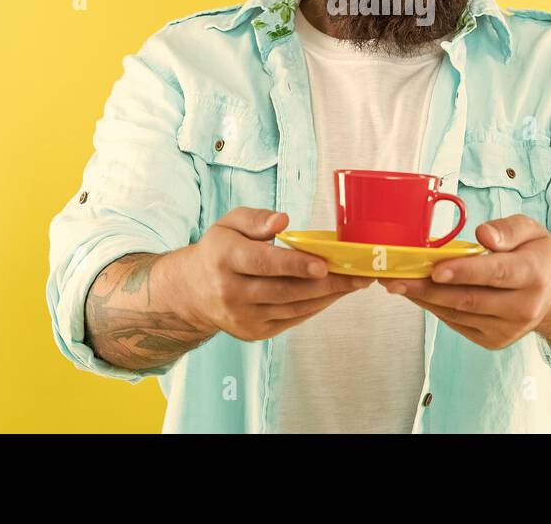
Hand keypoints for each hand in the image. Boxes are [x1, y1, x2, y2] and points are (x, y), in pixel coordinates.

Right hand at [175, 206, 374, 341]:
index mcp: (224, 259)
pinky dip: (316, 307)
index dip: (296, 264)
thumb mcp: (229, 224)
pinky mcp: (254, 332)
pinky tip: (334, 294)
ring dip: (328, 296)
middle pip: (285, 290)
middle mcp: (231, 292)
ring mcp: (242, 317)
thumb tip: (282, 221)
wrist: (192, 292)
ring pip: (293, 308)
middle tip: (358, 274)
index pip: (264, 263)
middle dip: (326, 283)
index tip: (324, 263)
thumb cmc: (219, 251)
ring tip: (354, 283)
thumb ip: (255, 218)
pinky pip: (292, 320)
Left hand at [382, 215, 550, 350]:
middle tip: (396, 278)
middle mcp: (524, 307)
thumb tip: (483, 236)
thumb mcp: (531, 230)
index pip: (495, 273)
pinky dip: (434, 308)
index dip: (464, 272)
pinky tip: (417, 294)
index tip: (435, 269)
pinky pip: (457, 323)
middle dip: (428, 288)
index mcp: (534, 274)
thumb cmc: (535, 254)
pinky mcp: (495, 341)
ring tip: (397, 283)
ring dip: (424, 299)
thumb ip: (507, 229)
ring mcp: (509, 329)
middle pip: (469, 299)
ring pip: (458, 314)